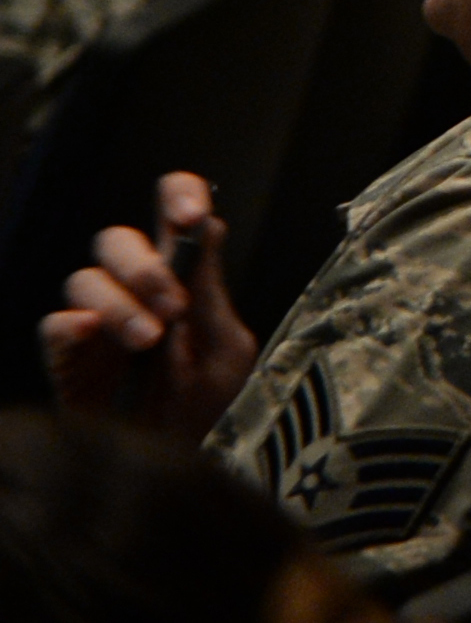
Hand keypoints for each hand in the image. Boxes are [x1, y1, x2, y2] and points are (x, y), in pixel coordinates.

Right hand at [44, 174, 251, 433]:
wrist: (174, 464)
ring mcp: (96, 324)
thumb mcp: (224, 349)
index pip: (173, 215)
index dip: (178, 198)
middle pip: (115, 240)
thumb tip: (207, 228)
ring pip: (85, 280)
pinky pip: (54, 325)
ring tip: (149, 339)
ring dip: (120, 303)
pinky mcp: (67, 358)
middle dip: (144, 266)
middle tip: (172, 305)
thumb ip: (210, 293)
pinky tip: (94, 336)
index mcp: (180, 280)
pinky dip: (74, 325)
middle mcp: (132, 292)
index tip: (189, 213)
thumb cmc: (204, 407)